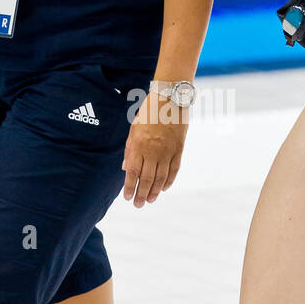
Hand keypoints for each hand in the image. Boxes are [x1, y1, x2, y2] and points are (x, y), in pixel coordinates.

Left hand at [121, 90, 187, 206]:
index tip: (127, 197)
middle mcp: (153, 150)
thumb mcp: (134, 128)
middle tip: (138, 205)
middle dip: (141, 194)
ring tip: (150, 200)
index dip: (129, 187)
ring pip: (161, 177)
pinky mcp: (179, 149)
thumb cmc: (149, 112)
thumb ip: (130, 149)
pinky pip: (174, 170)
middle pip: (147, 179)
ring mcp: (168, 151)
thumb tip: (126, 169)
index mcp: (139, 145)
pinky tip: (163, 188)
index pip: (133, 172)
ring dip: (154, 191)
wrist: (170, 98)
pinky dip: (169, 181)